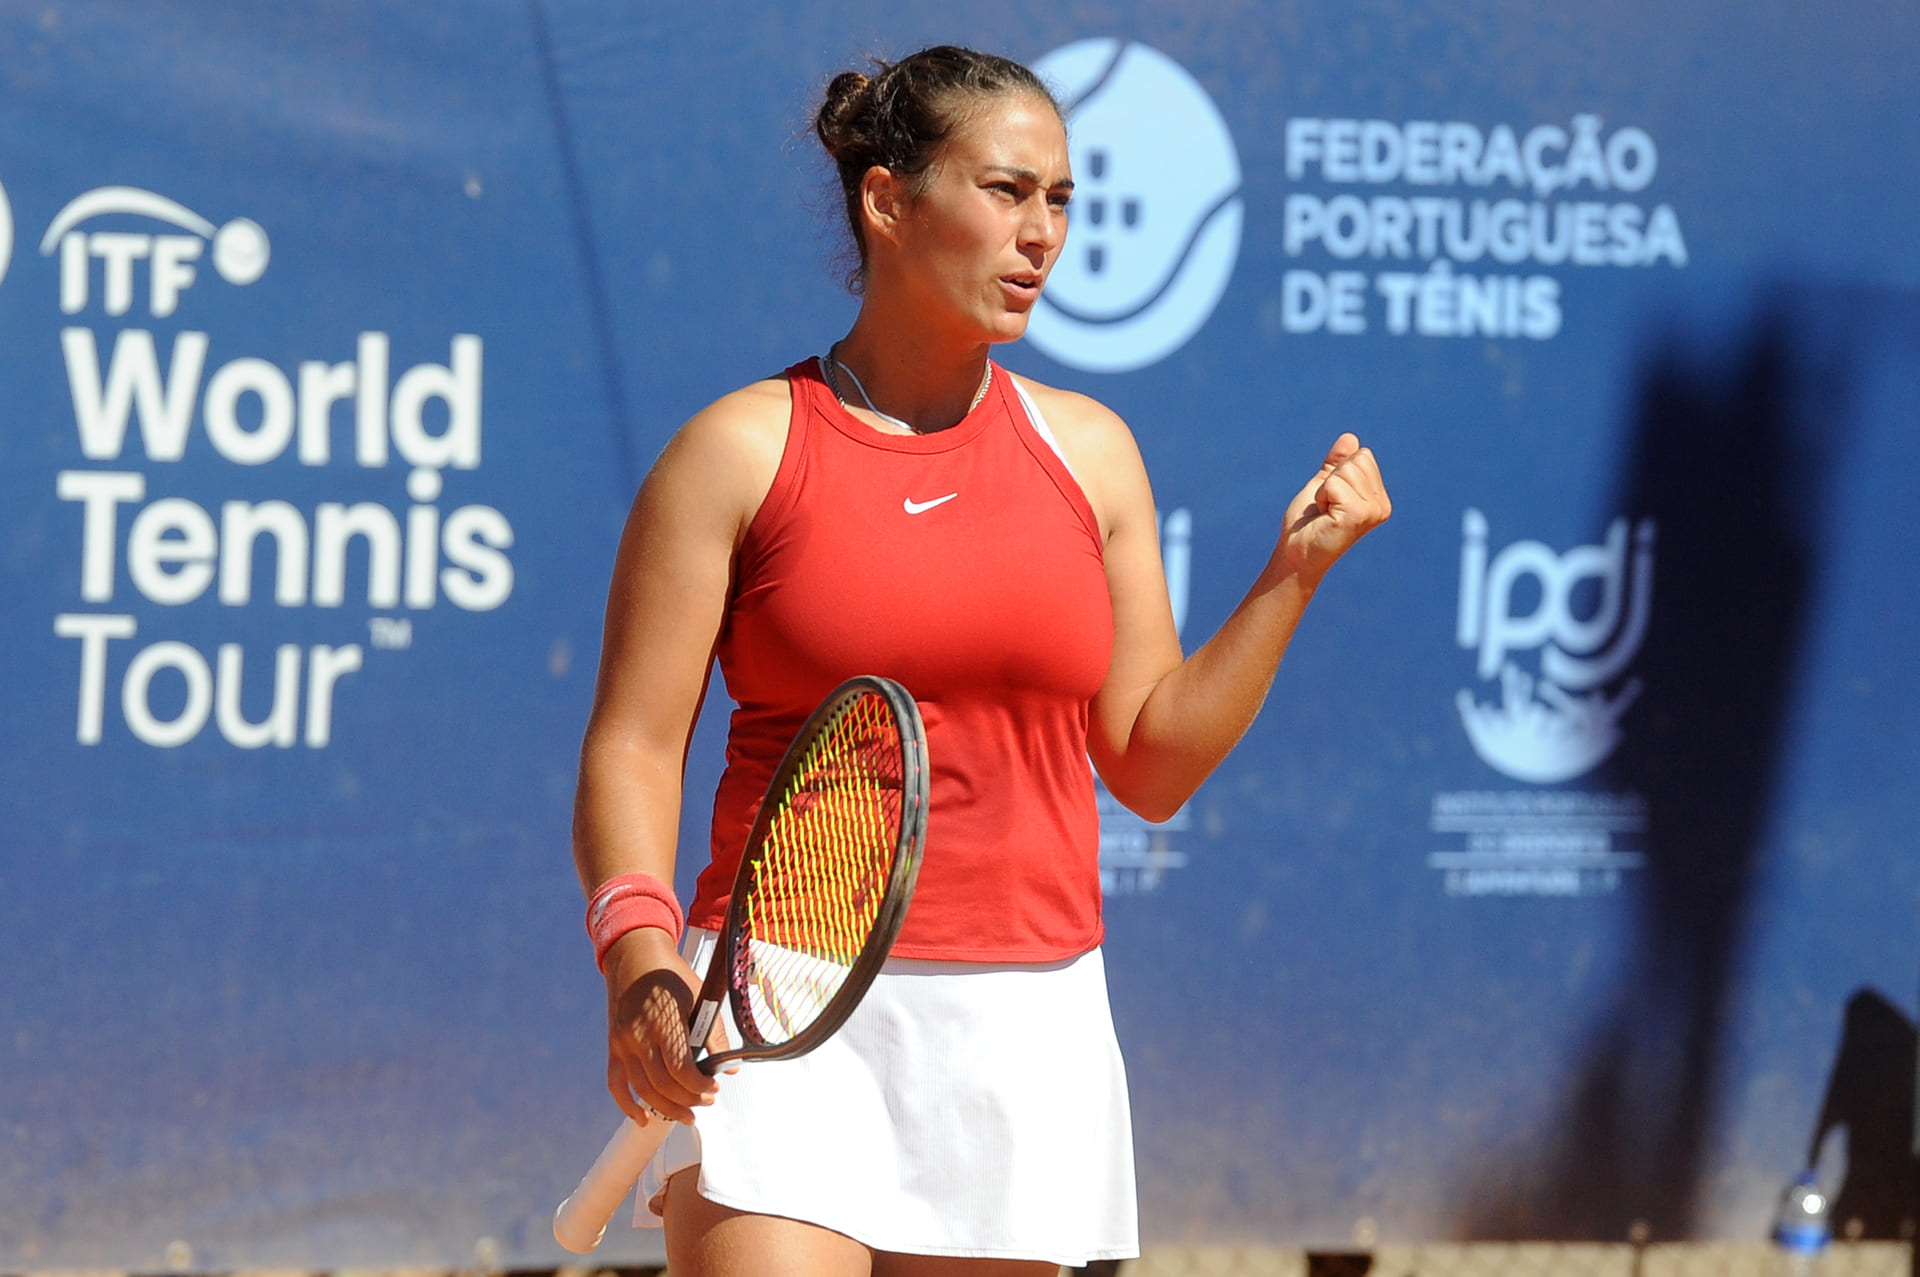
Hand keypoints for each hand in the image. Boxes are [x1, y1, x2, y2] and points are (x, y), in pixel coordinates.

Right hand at [603, 928, 732, 1126]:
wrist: (635, 958)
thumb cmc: (670, 975)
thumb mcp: (700, 996)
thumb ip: (715, 1034)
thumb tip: (731, 1067)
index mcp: (663, 1022)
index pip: (681, 1069)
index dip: (700, 1086)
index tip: (714, 1087)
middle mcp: (638, 1037)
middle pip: (663, 1085)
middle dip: (688, 1099)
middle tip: (708, 1101)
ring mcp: (622, 1045)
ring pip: (642, 1090)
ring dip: (666, 1108)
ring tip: (687, 1114)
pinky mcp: (613, 1049)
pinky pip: (616, 1085)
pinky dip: (628, 1105)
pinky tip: (643, 1118)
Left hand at [1277, 433, 1390, 581]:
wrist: (1296, 554)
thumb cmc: (1308, 524)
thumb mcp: (1324, 485)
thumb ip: (1338, 463)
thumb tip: (1350, 437)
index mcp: (1378, 498)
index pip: (1363, 455)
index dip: (1337, 472)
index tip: (1330, 500)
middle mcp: (1381, 506)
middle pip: (1358, 458)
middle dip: (1333, 479)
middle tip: (1326, 506)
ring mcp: (1372, 511)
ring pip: (1346, 469)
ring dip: (1326, 489)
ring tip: (1325, 512)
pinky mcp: (1357, 515)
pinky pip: (1335, 484)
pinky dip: (1322, 496)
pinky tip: (1324, 517)